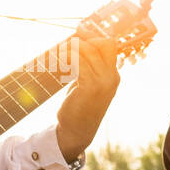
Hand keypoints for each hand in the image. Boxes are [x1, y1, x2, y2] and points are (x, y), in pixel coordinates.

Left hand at [55, 36, 120, 162]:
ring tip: (57, 54)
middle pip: (101, 44)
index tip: (76, 39)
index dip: (93, 38)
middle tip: (64, 47)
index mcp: (113, 75)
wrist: (77, 131)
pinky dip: (66, 58)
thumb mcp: (87, 84)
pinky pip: (78, 62)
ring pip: (88, 51)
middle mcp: (111, 77)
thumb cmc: (79, 106)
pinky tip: (57, 61)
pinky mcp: (90, 87)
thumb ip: (88, 67)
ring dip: (70, 49)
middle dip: (81, 42)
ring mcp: (103, 82)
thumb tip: (77, 44)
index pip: (110, 45)